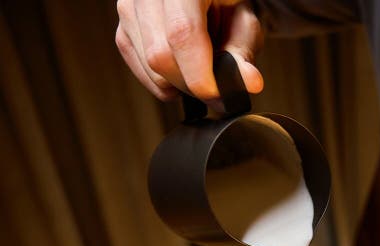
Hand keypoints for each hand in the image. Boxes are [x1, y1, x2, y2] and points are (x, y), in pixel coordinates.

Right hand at [115, 0, 263, 100]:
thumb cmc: (223, 1)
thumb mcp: (242, 19)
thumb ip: (243, 51)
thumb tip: (248, 83)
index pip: (182, 32)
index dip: (199, 72)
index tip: (217, 94)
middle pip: (161, 55)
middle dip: (192, 84)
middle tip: (217, 89)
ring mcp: (129, 8)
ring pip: (149, 66)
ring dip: (180, 84)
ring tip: (202, 70)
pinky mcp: (123, 28)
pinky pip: (140, 69)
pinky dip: (165, 82)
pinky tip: (183, 72)